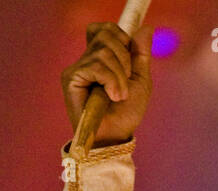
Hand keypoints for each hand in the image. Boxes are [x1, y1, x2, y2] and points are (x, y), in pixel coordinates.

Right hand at [61, 22, 154, 147]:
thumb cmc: (126, 112)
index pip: (104, 28)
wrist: (116, 136)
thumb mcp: (140, 79)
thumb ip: (141, 54)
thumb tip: (146, 28)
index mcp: (101, 57)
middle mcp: (87, 59)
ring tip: (120, 95)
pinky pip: (95, 66)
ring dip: (119, 76)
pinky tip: (113, 96)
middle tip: (126, 82)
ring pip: (103, 52)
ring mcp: (78, 68)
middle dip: (124, 58)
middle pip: (106, 34)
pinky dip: (111, 81)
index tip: (129, 63)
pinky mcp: (71, 78)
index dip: (120, 37)